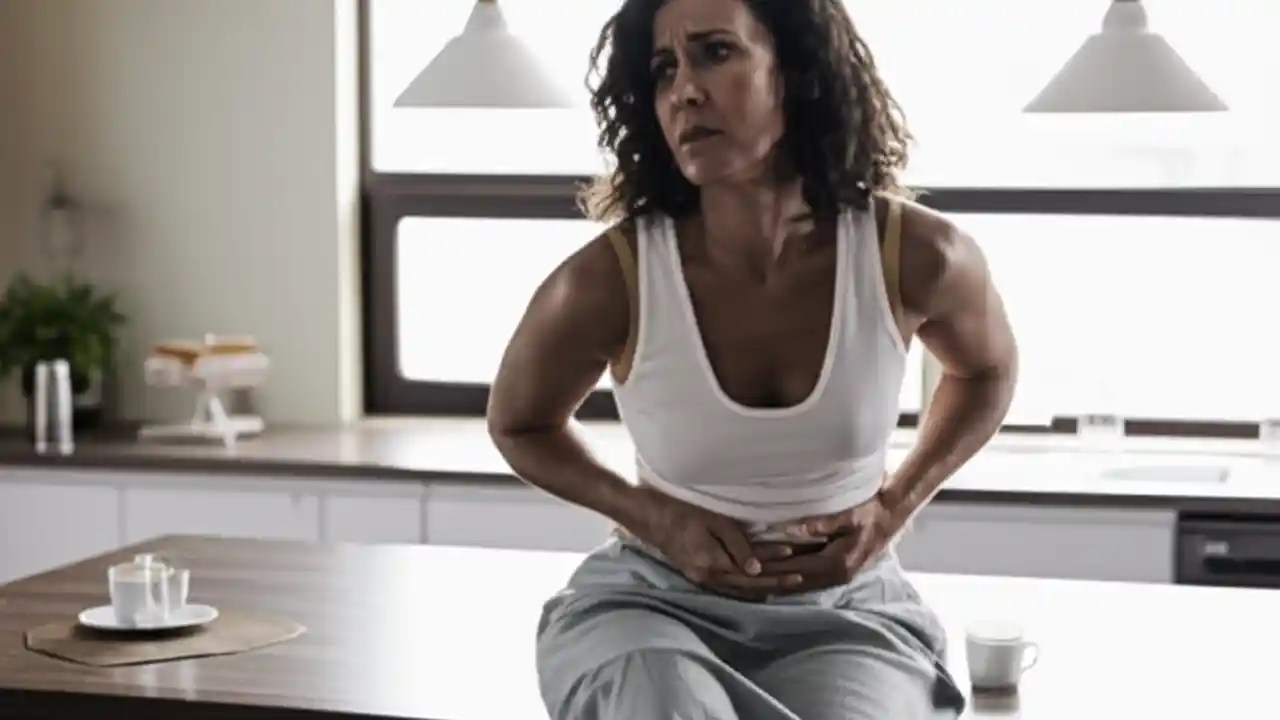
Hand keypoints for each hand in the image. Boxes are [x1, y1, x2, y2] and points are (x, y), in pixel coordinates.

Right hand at [628, 486, 804, 598]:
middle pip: (746, 585)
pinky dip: (744, 586)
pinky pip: (726, 584)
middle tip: (798, 580)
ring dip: (760, 587)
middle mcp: (707, 577)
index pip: (751, 571)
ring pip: (737, 588)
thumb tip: (757, 570)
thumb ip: (736, 545)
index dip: (774, 567)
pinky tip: (756, 585)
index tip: (796, 563)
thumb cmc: (682, 510)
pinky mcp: (696, 573)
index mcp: (712, 564)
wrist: (648, 515)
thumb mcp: (714, 521)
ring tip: (783, 585)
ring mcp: (700, 578)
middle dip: (773, 582)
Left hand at [756, 493, 903, 593]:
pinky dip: (789, 582)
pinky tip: (773, 580)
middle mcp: (836, 576)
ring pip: (800, 585)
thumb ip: (823, 522)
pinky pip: (808, 582)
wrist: (890, 518)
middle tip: (743, 577)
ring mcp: (837, 577)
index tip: (749, 565)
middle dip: (770, 580)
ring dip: (778, 584)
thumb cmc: (869, 511)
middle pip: (795, 581)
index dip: (772, 567)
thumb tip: (793, 528)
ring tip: (752, 582)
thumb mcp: (849, 513)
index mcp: (837, 562)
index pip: (796, 568)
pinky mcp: (836, 574)